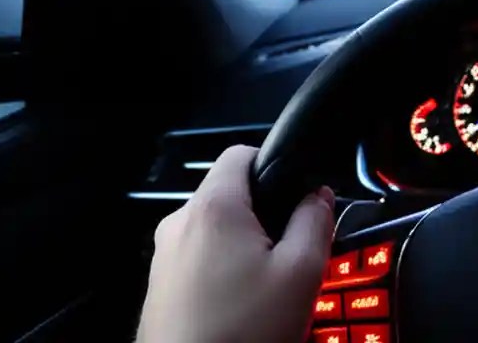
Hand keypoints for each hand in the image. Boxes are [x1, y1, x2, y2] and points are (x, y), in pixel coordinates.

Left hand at [138, 145, 334, 342]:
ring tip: (269, 290)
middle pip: (231, 195)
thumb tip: (317, 196)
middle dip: (265, 217)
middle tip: (292, 255)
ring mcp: (164, 257)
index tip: (297, 196)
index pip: (241, 153)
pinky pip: (200, 260)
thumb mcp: (302, 272)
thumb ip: (315, 221)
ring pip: (217, 231)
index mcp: (213, 208)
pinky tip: (243, 309)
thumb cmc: (243, 332)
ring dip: (246, 249)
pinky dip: (225, 273)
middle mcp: (179, 225)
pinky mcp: (160, 287)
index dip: (275, 165)